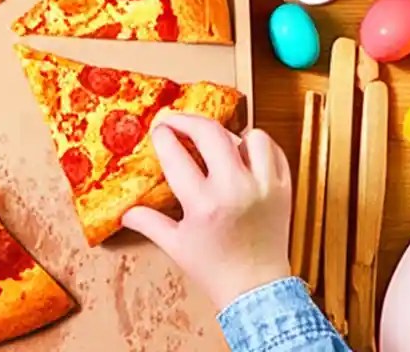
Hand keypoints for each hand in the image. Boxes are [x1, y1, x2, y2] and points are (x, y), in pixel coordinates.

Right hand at [122, 115, 292, 310]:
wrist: (256, 290)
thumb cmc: (214, 269)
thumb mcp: (175, 246)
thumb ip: (148, 222)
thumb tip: (125, 211)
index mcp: (203, 203)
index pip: (176, 153)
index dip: (163, 135)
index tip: (158, 131)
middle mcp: (235, 189)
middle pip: (210, 132)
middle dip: (187, 120)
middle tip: (175, 121)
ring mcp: (264, 187)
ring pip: (251, 136)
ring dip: (231, 135)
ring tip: (218, 144)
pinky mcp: (284, 190)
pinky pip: (274, 152)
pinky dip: (259, 149)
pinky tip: (243, 156)